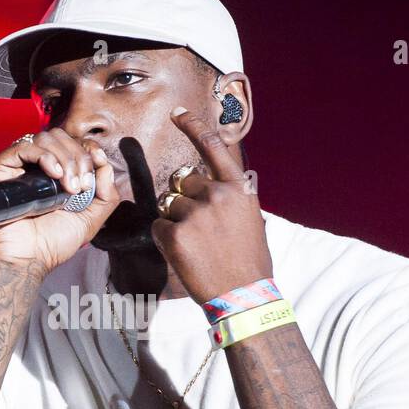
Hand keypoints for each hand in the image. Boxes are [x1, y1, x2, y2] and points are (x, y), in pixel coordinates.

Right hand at [0, 129, 121, 276]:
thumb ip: (107, 193)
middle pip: (60, 136)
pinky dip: (45, 157)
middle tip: (81, 187)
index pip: (72, 141)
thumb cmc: (55, 241)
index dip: (88, 149)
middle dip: (78, 158)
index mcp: (54, 170)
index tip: (96, 169)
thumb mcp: (92, 217)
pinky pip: (24, 146)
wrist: (30, 258)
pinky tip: (55, 176)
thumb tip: (105, 163)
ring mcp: (16, 164)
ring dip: (65, 159)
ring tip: (69, 189)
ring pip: (45, 138)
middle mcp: (34, 164)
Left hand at [150, 107, 272, 303]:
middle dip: (183, 198)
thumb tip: (207, 183)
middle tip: (199, 228)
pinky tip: (186, 254)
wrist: (245, 296)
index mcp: (238, 188)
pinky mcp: (175, 234)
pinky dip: (166, 240)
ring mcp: (195, 213)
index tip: (177, 112)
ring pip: (168, 205)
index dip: (193, 126)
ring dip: (175, 221)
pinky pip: (158, 227)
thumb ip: (229, 196)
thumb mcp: (250, 218)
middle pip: (181, 181)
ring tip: (197, 245)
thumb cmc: (248, 260)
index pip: (212, 146)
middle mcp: (217, 194)